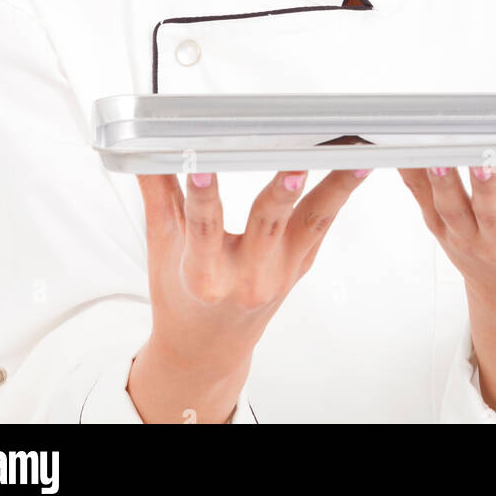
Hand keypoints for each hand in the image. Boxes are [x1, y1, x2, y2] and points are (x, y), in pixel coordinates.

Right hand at [128, 166, 370, 422]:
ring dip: (334, 188)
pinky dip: (339, 194)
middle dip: (282, 192)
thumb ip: (156, 194)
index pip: (202, 228)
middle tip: (296, 161)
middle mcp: (248, 277)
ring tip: (355, 157)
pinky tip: (356, 165)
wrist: (209, 347)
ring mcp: (281, 272)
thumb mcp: (161, 248)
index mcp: (205, 275)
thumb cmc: (183, 297)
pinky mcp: (302, 264)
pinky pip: (323, 224)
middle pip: (266, 226)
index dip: (201, 197)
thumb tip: (138, 149)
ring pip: (311, 223)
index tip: (199, 167)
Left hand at [398, 161, 495, 303]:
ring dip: (442, 181)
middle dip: (486, 186)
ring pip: (451, 208)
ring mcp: (466, 236)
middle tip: (482, 158)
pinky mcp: (440, 228)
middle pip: (491, 213)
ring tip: (437, 154)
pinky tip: (402, 149)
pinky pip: (421, 199)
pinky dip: (410, 175)